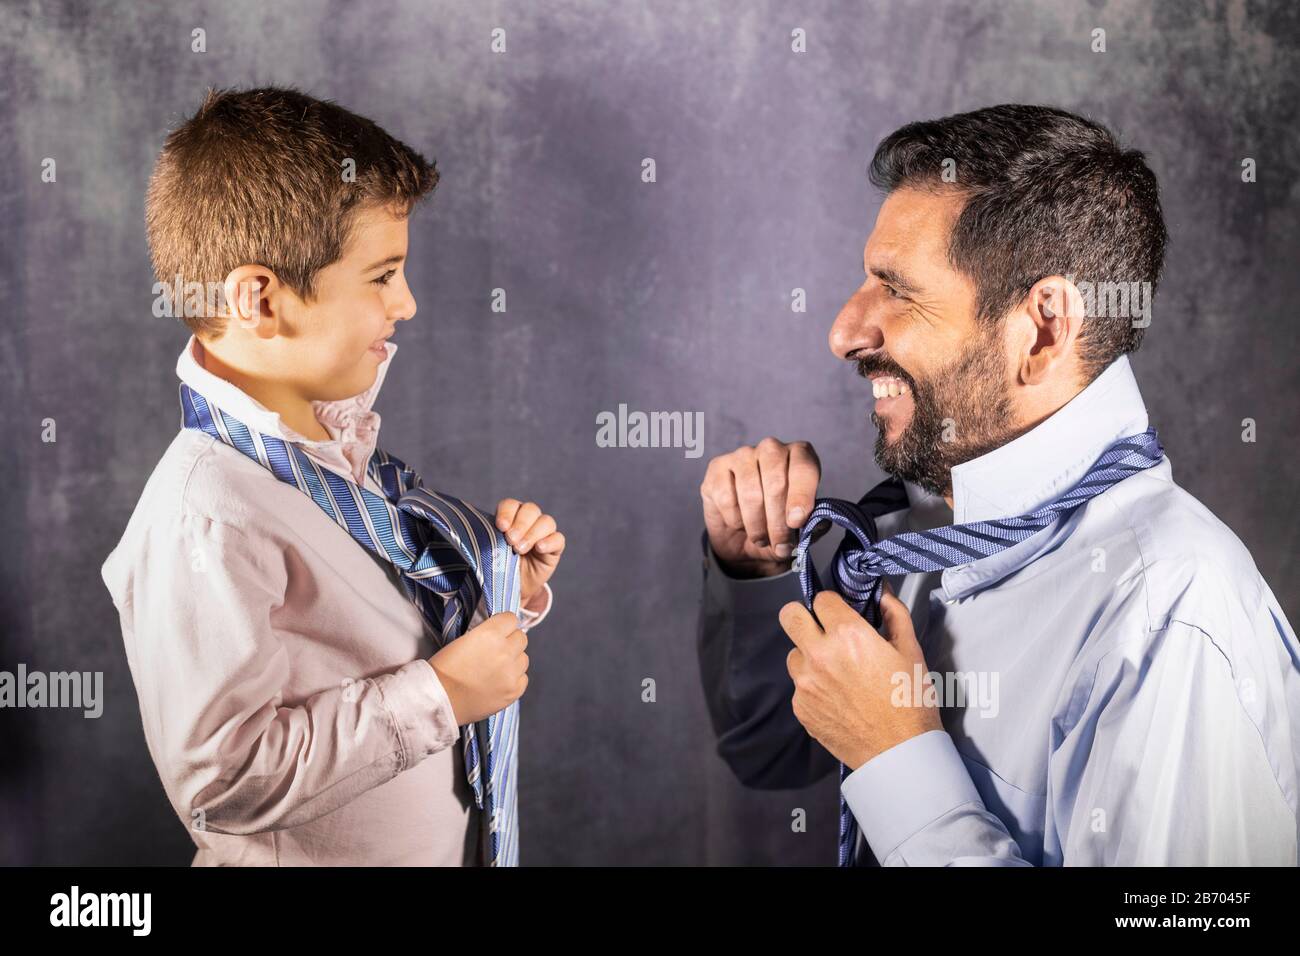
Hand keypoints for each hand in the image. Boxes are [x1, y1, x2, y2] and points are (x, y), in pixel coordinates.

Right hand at [428, 611, 528, 724]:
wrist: (439, 700)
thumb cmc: (444, 669)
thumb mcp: (462, 639)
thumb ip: (487, 633)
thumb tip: (501, 633)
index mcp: (490, 634)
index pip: (511, 619)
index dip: (503, 625)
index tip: (498, 631)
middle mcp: (505, 651)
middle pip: (521, 638)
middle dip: (510, 642)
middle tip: (496, 651)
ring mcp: (511, 673)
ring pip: (524, 658)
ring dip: (514, 660)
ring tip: (496, 668)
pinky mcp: (514, 691)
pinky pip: (523, 678)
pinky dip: (514, 679)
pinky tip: (498, 682)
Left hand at [495, 499, 564, 608]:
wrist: (510, 587)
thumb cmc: (498, 565)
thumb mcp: (490, 551)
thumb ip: (489, 539)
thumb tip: (480, 537)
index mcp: (510, 517)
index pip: (511, 505)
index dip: (506, 513)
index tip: (500, 527)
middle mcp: (528, 521)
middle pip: (530, 510)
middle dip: (520, 524)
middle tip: (510, 540)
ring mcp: (544, 534)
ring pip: (546, 522)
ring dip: (533, 533)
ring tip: (520, 549)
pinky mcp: (554, 548)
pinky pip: (558, 539)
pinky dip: (549, 541)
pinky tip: (539, 548)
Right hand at [700, 437, 822, 577]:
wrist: (740, 537)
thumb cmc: (776, 527)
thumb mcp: (799, 531)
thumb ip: (812, 527)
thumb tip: (818, 524)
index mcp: (799, 456)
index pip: (804, 468)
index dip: (801, 496)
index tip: (797, 522)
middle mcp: (771, 449)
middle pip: (776, 483)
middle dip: (778, 522)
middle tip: (780, 544)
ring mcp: (742, 455)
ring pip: (751, 493)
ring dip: (757, 525)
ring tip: (761, 539)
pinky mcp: (717, 467)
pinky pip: (727, 498)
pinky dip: (735, 519)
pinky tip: (739, 523)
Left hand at [779, 583, 941, 769]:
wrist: (899, 753)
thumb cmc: (910, 703)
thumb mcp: (911, 651)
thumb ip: (895, 613)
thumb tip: (882, 593)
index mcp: (848, 636)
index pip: (821, 599)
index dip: (833, 604)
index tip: (841, 614)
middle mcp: (820, 655)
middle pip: (790, 616)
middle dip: (804, 617)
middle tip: (822, 629)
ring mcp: (806, 683)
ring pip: (793, 653)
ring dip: (808, 655)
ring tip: (836, 671)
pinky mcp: (801, 707)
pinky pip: (798, 685)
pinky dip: (813, 686)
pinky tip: (837, 697)